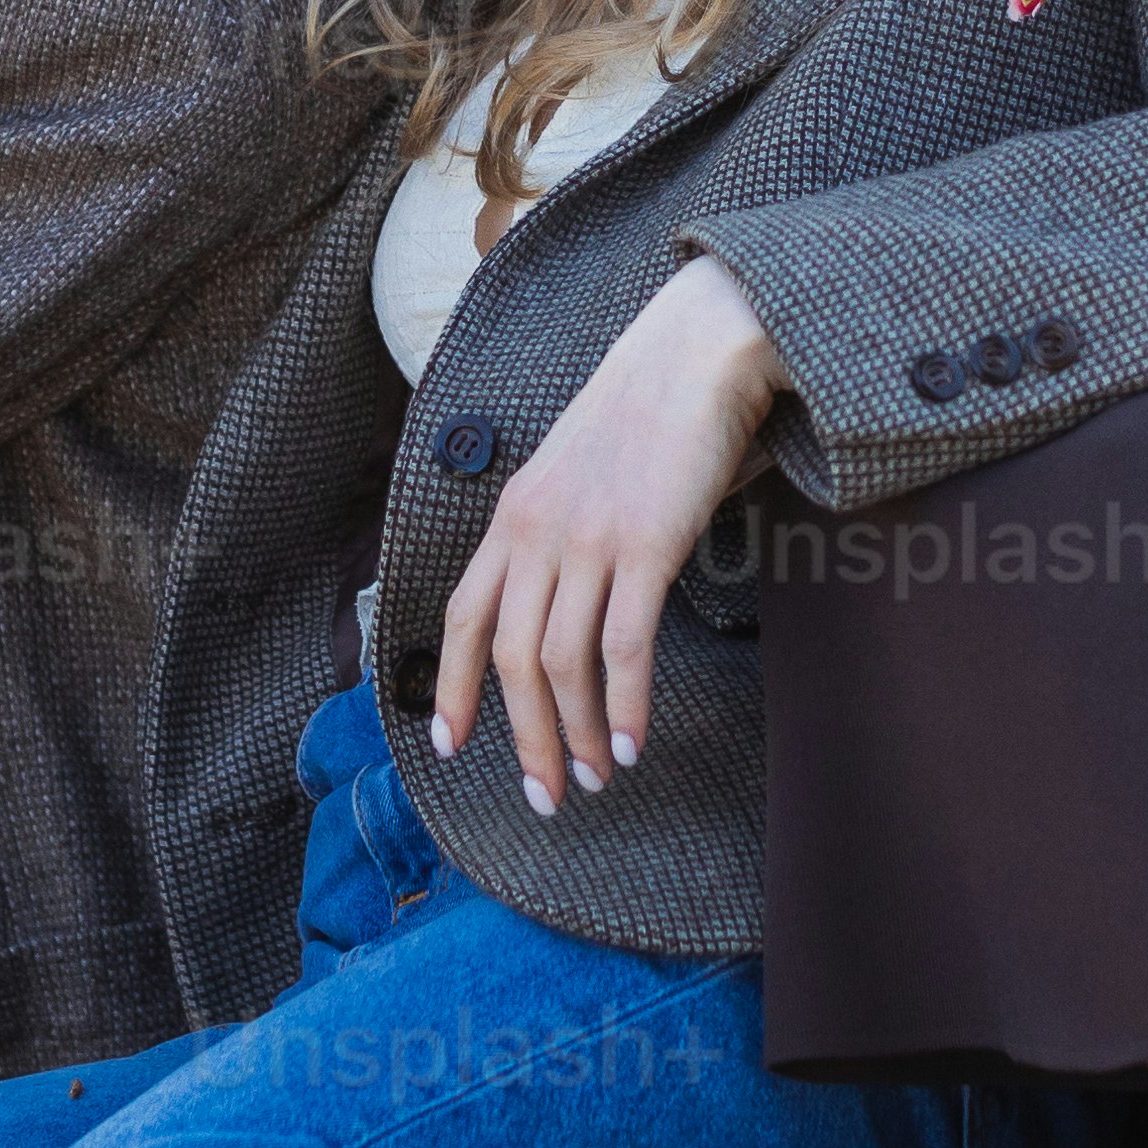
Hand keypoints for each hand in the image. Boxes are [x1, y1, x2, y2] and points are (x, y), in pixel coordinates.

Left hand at [432, 259, 782, 811]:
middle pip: (510, 660)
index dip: (451, 686)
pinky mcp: (646, 544)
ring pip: (562, 664)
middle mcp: (536, 531)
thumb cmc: (646, 412)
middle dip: (523, 740)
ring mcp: (589, 539)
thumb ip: (556, 532)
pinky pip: (625, 647)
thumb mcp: (574, 470)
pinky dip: (626, 706)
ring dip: (577, 735)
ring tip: (594, 778)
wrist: (696, 351)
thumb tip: (562, 602)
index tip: (451, 743)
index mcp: (512, 515)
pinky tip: (633, 744)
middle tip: (544, 796)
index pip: (464, 615)